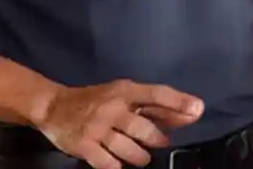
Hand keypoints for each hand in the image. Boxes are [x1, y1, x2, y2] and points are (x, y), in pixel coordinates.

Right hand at [34, 79, 203, 168]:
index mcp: (124, 91)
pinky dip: (118, 166)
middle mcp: (112, 108)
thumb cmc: (96, 100)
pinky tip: (119, 162)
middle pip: (145, 130)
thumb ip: (154, 105)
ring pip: (131, 151)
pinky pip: (111, 165)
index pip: (156, 94)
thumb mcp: (123, 95)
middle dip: (157, 140)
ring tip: (140, 155)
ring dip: (140, 157)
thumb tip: (191, 112)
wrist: (54, 107)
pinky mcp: (85, 147)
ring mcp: (97, 129)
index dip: (178, 102)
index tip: (198, 109)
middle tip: (158, 141)